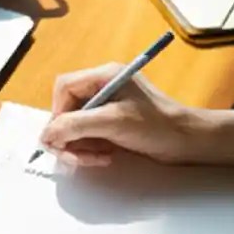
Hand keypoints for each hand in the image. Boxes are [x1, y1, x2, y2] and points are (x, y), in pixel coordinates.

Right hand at [39, 64, 206, 166]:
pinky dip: (90, 149)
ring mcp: (107, 106)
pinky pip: (87, 136)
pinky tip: (105, 156)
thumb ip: (75, 125)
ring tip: (97, 158)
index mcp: (103, 76)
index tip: (63, 135)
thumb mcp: (112, 122)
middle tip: (76, 156)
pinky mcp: (111, 123)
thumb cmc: (155, 125)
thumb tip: (46, 135)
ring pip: (74, 126)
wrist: (187, 142)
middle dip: (69, 135)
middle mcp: (102, 87)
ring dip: (80, 146)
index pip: (63, 88)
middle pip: (66, 109)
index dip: (58, 112)